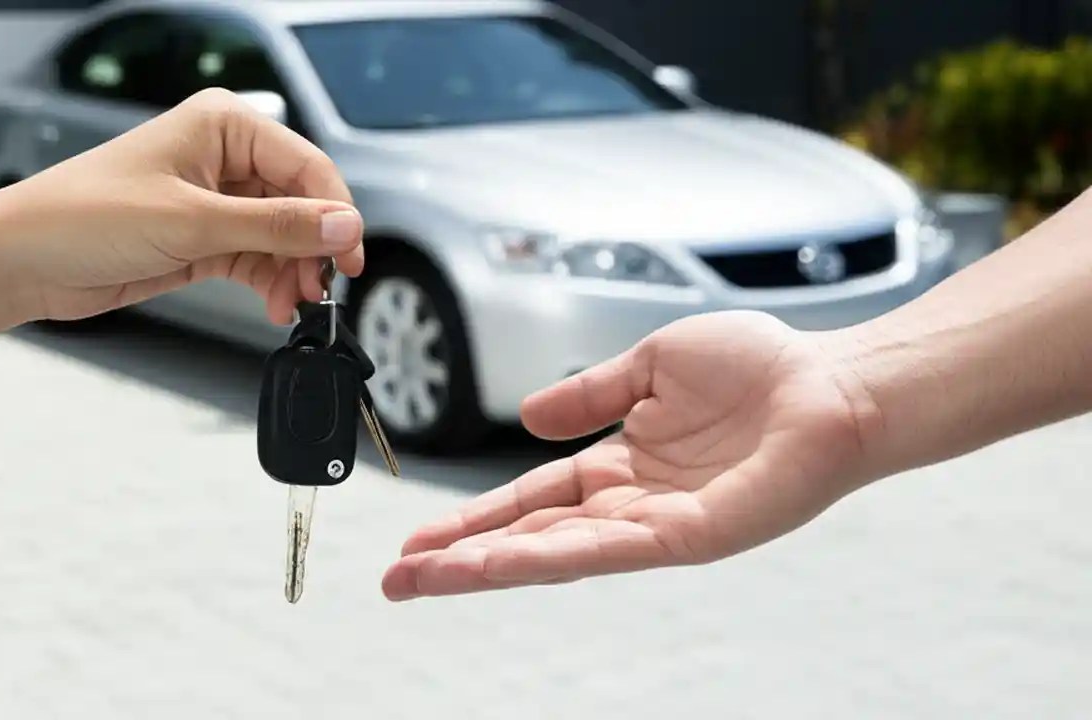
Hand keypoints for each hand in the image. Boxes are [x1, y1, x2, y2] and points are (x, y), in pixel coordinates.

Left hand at [0, 88, 363, 323]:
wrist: (23, 260)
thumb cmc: (83, 216)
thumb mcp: (192, 222)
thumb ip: (275, 226)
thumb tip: (343, 226)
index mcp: (223, 125)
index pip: (306, 165)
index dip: (335, 212)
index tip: (349, 256)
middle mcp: (223, 157)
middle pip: (300, 203)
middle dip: (312, 249)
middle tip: (320, 288)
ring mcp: (214, 200)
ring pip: (282, 236)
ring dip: (293, 272)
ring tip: (291, 304)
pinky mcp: (203, 239)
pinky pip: (258, 259)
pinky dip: (271, 283)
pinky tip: (274, 305)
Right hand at [383, 311, 881, 599]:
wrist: (834, 382)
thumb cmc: (761, 368)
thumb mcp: (651, 365)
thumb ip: (590, 395)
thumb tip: (528, 418)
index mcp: (620, 464)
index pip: (530, 500)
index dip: (473, 518)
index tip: (418, 537)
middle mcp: (631, 503)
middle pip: (528, 537)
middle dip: (459, 559)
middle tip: (395, 578)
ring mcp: (657, 525)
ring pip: (554, 552)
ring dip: (484, 567)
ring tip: (421, 580)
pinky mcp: (689, 535)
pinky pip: (605, 549)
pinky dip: (544, 557)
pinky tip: (494, 564)